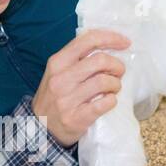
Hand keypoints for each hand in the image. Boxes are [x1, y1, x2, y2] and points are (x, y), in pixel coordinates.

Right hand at [31, 29, 129, 147]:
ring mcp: (67, 100)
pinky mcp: (76, 118)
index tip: (125, 42)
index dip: (111, 38)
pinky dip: (112, 100)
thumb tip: (107, 47)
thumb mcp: (56, 72)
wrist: (40, 127)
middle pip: (100, 60)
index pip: (88, 40)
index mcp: (57, 62)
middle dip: (117, 65)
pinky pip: (104, 104)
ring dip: (115, 84)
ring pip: (104, 82)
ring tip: (114, 88)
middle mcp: (60, 79)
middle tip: (119, 72)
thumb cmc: (53, 97)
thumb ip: (76, 59)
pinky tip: (109, 101)